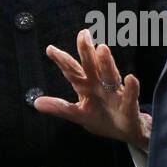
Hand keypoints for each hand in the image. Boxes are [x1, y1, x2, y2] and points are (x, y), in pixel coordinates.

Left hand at [34, 29, 150, 148]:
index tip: (50, 49)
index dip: (62, 61)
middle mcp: (101, 86)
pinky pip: (130, 97)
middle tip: (83, 34)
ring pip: (110, 76)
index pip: (73, 71)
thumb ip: (60, 108)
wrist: (127, 131)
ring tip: (102, 48)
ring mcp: (116, 94)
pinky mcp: (129, 106)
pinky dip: (131, 88)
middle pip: (92, 67)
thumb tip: (36, 102)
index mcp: (87, 87)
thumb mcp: (78, 115)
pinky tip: (130, 79)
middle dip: (86, 52)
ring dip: (106, 63)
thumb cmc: (102, 119)